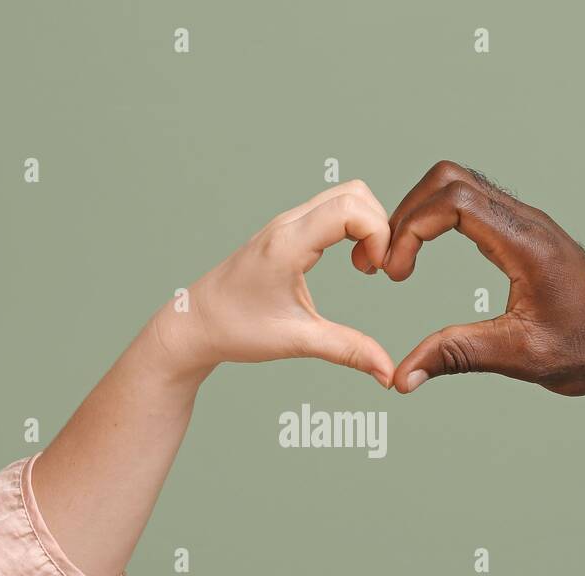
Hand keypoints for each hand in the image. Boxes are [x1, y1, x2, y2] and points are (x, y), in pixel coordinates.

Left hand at [150, 180, 395, 387]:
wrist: (195, 323)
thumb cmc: (236, 330)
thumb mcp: (297, 341)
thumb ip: (348, 351)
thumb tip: (389, 374)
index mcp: (288, 244)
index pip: (350, 209)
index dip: (378, 234)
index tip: (378, 272)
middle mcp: (288, 224)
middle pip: (354, 193)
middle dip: (379, 227)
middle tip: (377, 270)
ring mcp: (287, 223)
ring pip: (345, 196)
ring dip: (367, 226)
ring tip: (364, 268)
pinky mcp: (288, 230)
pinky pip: (332, 210)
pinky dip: (354, 228)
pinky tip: (351, 263)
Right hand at [382, 161, 584, 395]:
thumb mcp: (518, 357)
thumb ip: (457, 357)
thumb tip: (403, 376)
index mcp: (526, 244)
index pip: (454, 200)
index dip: (410, 228)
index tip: (396, 273)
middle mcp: (526, 222)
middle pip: (449, 178)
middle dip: (406, 214)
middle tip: (390, 264)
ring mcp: (526, 223)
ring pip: (459, 184)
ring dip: (420, 213)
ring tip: (402, 259)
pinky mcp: (524, 233)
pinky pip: (471, 203)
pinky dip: (437, 219)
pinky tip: (426, 254)